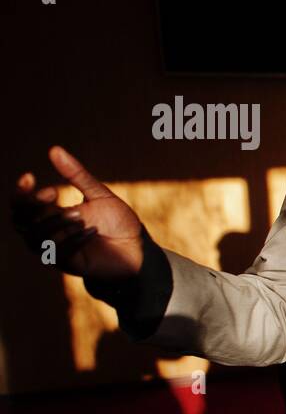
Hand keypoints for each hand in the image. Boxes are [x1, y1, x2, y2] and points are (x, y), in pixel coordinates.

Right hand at [11, 146, 143, 279]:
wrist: (138, 248)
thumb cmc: (117, 221)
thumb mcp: (99, 194)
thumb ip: (76, 175)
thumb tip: (54, 149)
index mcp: (51, 214)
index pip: (21, 204)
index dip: (20, 192)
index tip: (30, 176)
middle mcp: (49, 232)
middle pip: (20, 221)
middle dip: (32, 206)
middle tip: (53, 194)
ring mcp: (57, 250)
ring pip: (35, 237)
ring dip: (55, 222)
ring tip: (81, 215)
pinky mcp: (69, 264)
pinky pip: (58, 253)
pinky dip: (72, 239)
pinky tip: (92, 231)